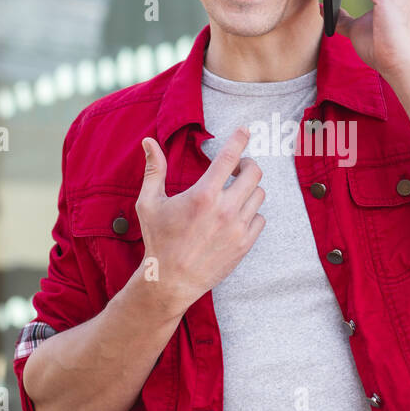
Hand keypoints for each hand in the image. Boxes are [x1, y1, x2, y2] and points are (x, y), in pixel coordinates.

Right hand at [134, 127, 265, 312]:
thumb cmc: (158, 240)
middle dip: (247, 164)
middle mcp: (225, 209)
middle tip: (237, 168)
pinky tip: (237, 215)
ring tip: (235, 193)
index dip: (239, 139)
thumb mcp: (149, 203)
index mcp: (203, 195)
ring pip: (259, 194)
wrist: (170, 281)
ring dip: (249, 189)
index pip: (230, 157)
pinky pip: (260, 218)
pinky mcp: (244, 244)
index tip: (244, 130)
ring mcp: (237, 227)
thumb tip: (148, 141)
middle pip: (254, 172)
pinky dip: (252, 213)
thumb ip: (154, 169)